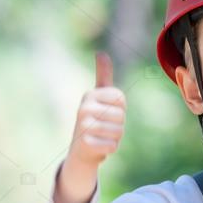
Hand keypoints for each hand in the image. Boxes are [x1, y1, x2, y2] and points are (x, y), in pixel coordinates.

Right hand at [67, 52, 126, 169]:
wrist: (81, 149)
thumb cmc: (95, 119)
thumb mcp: (99, 96)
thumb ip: (103, 75)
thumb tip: (101, 53)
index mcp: (90, 95)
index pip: (120, 98)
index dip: (120, 108)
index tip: (108, 111)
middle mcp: (84, 108)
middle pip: (121, 116)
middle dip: (118, 124)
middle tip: (104, 126)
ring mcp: (83, 126)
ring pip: (118, 131)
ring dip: (114, 137)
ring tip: (102, 136)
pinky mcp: (85, 143)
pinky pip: (113, 145)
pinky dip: (110, 148)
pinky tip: (99, 146)